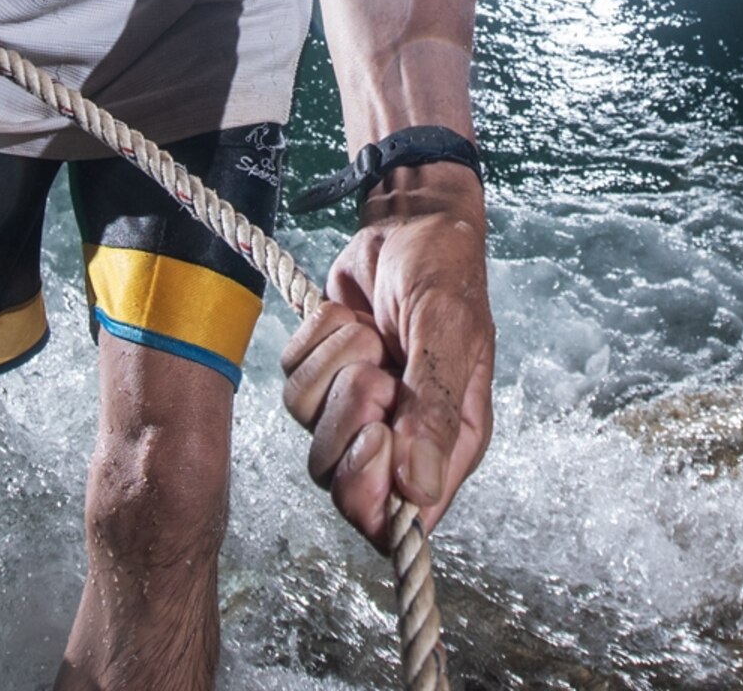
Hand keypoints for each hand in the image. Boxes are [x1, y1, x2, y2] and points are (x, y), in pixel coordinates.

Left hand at [280, 163, 492, 548]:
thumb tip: (417, 492)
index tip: (375, 437)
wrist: (407, 222)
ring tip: (370, 334)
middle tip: (376, 373)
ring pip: (311, 432)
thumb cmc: (444, 271)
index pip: (401, 520)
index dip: (375, 493)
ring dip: (334, 370)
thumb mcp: (447, 330)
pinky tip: (349, 318)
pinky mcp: (324, 378)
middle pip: (342, 483)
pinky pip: (293, 385)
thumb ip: (433, 409)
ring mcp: (358, 410)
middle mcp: (403, 437)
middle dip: (347, 422)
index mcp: (450, 442)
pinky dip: (315, 345)